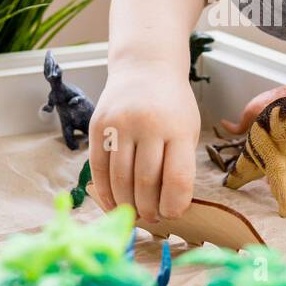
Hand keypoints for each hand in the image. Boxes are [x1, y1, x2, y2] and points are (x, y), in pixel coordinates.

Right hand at [87, 63, 199, 222]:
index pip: (177, 177)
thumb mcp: (187, 129)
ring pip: (120, 179)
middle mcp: (147, 125)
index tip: (172, 214)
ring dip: (127, 204)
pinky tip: (113, 203)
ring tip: (136, 213)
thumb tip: (169, 206)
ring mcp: (120, 125)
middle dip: (150, 208)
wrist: (144, 67)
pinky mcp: (98, 126)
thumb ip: (180, 164)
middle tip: (152, 218)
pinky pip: (98, 168)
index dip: (174, 204)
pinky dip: (104, 192)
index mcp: (177, 128)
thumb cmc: (171, 105)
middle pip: (146, 181)